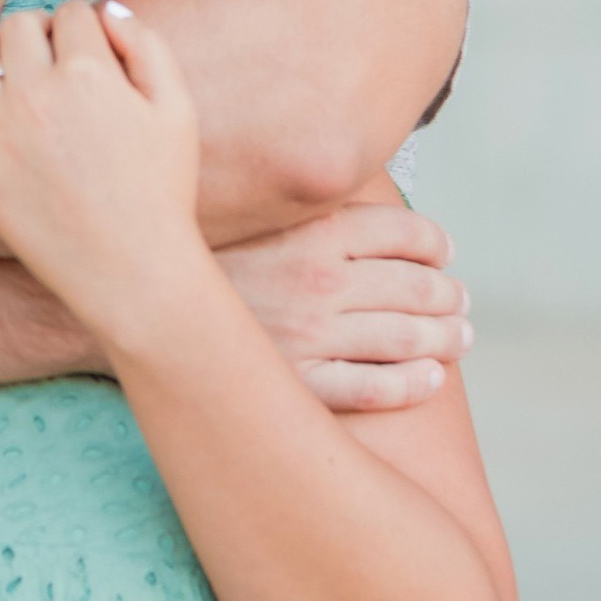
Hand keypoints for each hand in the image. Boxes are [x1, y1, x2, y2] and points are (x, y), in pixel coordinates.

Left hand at [0, 0, 211, 342]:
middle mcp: (36, 93)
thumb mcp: (177, 108)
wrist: (128, 265)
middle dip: (36, 29)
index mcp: (90, 72)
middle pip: (19, 25)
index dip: (82, 24)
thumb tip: (106, 9)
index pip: (71, 14)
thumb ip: (147, 45)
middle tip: (45, 51)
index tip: (84, 43)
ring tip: (0, 54)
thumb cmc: (161, 187)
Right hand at [222, 199, 469, 411]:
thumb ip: (317, 211)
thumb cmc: (205, 259)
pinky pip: (376, 389)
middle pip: (418, 289)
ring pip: (408, 339)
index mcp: (316, 231)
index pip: (408, 234)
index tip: (445, 255)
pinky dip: (415, 384)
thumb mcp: (261, 214)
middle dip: (450, 297)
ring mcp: (310, 336)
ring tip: (460, 338)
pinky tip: (432, 378)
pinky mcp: (297, 383)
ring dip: (446, 339)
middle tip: (460, 303)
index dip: (436, 245)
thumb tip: (375, 215)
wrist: (140, 306)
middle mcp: (320, 281)